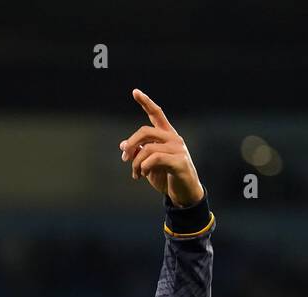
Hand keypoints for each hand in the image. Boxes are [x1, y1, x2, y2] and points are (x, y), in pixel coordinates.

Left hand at [119, 89, 203, 207]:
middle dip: (130, 144)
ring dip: (135, 163)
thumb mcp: (148, 165)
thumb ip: (139, 153)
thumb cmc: (166, 177)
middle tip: (124, 158)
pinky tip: (142, 174)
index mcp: (167, 135)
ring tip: (135, 174)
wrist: (184, 193)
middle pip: (145, 131)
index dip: (146, 102)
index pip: (156, 114)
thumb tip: (124, 146)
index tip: (135, 91)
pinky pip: (154, 159)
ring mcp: (178, 149)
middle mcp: (173, 138)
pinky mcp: (179, 162)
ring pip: (147, 148)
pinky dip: (143, 167)